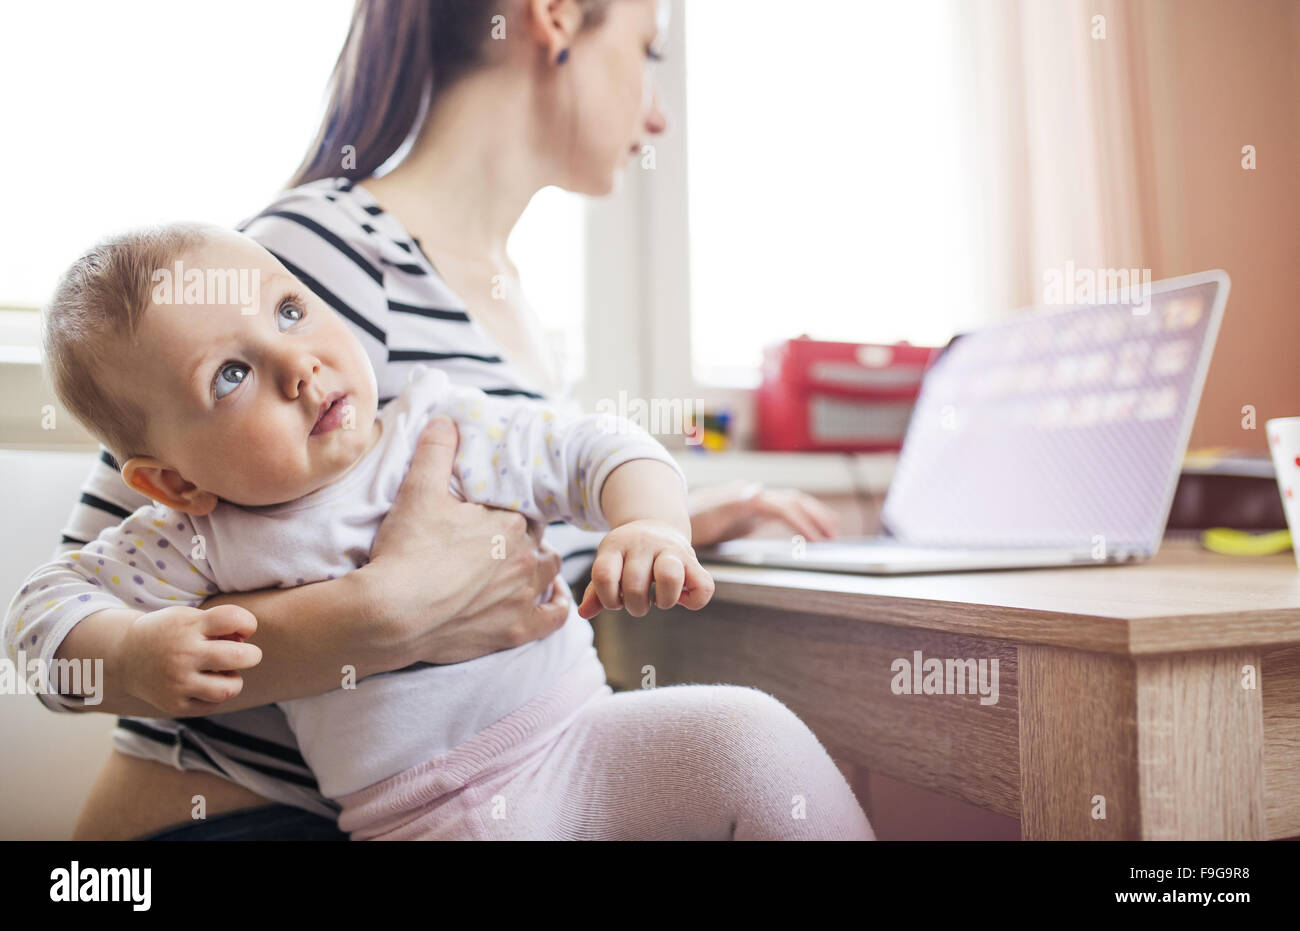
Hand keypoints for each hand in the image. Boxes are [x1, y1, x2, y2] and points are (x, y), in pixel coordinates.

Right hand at [119, 604, 260, 715]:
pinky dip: (215, 696)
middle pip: (239, 656)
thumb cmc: (169, 633)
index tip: (244, 629)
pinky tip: (206, 684)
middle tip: (247, 655)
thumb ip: (219, 625)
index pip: (233, 619)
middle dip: (252, 655)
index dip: (248, 623)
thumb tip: (246, 642)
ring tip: (224, 673)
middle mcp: (183, 655)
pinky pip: (212, 705)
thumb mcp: (188, 618)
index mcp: (189, 627)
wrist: (125, 657)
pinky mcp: (174, 705)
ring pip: (228, 689)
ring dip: (234, 680)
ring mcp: (177, 683)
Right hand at [361, 416, 569, 664]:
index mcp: (509, 521)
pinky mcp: (517, 630)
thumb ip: (436, 451)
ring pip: (549, 570)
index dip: (507, 511)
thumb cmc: (406, 551)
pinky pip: (554, 616)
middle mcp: (526, 556)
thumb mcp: (417, 491)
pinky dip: (556, 606)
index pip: (522, 508)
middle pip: (536, 538)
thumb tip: (446, 420)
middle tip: (495, 541)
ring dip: (540, 566)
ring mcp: (524, 595)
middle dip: (521, 537)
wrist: (394, 613)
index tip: (490, 516)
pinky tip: (550, 599)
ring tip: (522, 564)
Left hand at [578, 519, 714, 618]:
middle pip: (635, 584)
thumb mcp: (609, 563)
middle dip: (635, 606)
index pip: (604, 575)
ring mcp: (670, 550)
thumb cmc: (628, 554)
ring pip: (670, 578)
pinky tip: (681, 597)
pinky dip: (692, 601)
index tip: (616, 601)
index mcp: (616, 545)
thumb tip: (584, 613)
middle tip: (639, 602)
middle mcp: (643, 544)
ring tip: (660, 600)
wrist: (657, 523)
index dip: (608, 599)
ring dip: (663, 600)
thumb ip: (597, 589)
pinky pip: (703, 587)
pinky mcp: (692, 560)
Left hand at [687, 480, 839, 546]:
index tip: (816, 540)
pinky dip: (801, 519)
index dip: (802, 522)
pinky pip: (784, 511)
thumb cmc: (691, 519)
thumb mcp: (707, 514)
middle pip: (794, 500)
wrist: (677, 517)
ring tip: (832, 532)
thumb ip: (730, 502)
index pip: (783, 506)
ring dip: (814, 515)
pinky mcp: (755, 511)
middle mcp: (754, 495)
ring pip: (793, 503)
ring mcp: (756, 501)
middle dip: (816, 516)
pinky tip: (812, 532)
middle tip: (833, 537)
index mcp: (746, 498)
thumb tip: (757, 489)